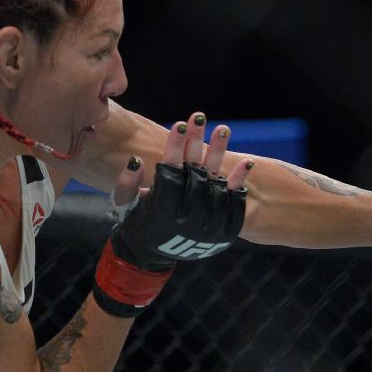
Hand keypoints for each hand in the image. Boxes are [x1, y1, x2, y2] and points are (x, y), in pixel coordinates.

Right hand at [92, 113, 251, 316]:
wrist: (151, 255)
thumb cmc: (135, 220)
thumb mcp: (124, 204)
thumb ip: (127, 183)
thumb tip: (136, 160)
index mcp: (161, 211)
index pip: (170, 173)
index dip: (175, 148)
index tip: (180, 124)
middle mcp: (186, 220)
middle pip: (194, 174)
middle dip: (196, 143)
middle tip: (199, 116)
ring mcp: (207, 225)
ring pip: (215, 184)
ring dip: (219, 154)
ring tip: (223, 128)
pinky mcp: (222, 230)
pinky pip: (233, 202)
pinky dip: (239, 181)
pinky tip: (248, 161)